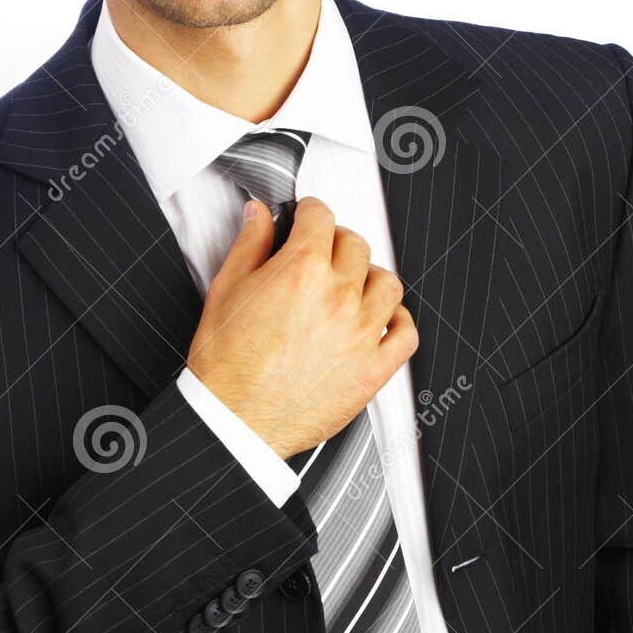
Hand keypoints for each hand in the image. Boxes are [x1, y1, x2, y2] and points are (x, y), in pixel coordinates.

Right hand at [186, 196, 417, 458]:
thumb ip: (249, 245)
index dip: (311, 211)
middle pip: (356, 246)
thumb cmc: (226, 365)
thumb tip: (258, 216)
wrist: (235, 420)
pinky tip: (382, 320)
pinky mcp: (373, 369)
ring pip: (387, 284)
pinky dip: (398, 321)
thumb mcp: (226, 291)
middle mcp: (338, 297)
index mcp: (301, 271)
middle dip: (337, 241)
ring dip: (370, 276)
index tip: (308, 216)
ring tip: (353, 284)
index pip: (321, 218)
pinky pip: (406, 334)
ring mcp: (361, 334)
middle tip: (323, 252)